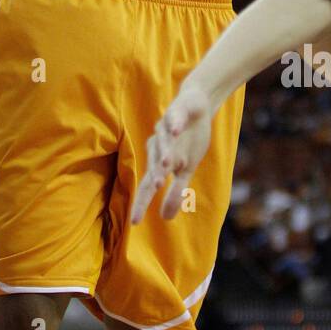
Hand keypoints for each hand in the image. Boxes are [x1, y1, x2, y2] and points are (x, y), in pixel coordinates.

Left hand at [131, 82, 214, 222]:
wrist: (195, 107)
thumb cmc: (188, 141)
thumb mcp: (185, 169)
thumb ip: (175, 192)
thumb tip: (165, 219)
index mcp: (160, 162)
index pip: (148, 185)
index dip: (142, 202)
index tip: (135, 222)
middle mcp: (159, 146)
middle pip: (154, 162)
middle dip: (155, 174)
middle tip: (157, 186)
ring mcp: (166, 128)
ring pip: (163, 141)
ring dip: (165, 150)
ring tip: (167, 162)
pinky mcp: (177, 112)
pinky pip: (174, 118)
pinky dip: (174, 124)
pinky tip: (176, 130)